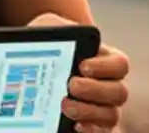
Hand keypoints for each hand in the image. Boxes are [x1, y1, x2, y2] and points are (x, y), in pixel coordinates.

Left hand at [29, 13, 130, 132]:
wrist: (29, 66)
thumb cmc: (46, 43)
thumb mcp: (49, 27)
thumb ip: (58, 26)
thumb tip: (63, 33)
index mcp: (104, 60)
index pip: (120, 64)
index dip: (105, 67)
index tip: (82, 66)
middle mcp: (109, 85)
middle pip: (118, 92)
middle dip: (95, 89)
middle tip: (72, 85)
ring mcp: (102, 107)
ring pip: (111, 114)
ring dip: (90, 111)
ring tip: (65, 106)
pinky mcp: (92, 124)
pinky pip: (102, 131)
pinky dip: (92, 130)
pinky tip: (77, 126)